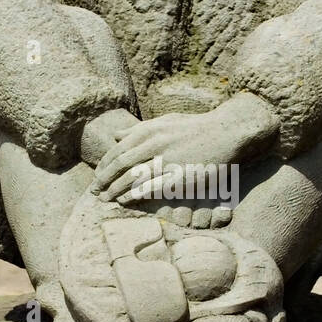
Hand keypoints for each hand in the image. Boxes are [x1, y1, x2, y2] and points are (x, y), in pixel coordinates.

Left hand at [90, 94, 278, 203]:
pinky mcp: (180, 175)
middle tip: (95, 192)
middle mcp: (155, 143)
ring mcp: (167, 160)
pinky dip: (135, 194)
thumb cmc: (196, 127)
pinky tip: (125, 200)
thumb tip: (116, 135)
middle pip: (120, 164)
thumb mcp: (165, 121)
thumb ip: (139, 128)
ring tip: (106, 199)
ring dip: (115, 189)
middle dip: (104, 179)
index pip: (117, 150)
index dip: (103, 165)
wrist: (226, 132)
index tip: (97, 176)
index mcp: (149, 130)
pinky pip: (152, 187)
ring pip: (132, 177)